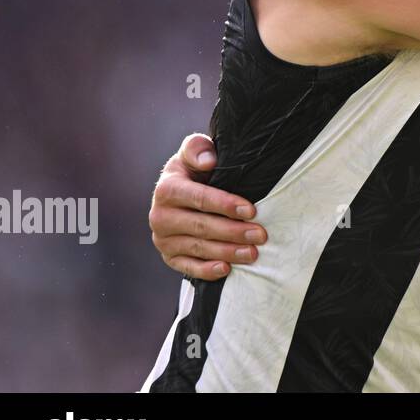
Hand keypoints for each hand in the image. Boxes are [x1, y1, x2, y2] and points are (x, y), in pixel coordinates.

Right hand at [149, 133, 266, 279]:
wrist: (181, 190)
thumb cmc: (195, 169)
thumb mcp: (194, 151)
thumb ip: (198, 149)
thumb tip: (209, 161)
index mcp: (167, 189)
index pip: (199, 198)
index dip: (225, 204)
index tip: (251, 211)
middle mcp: (160, 216)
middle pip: (201, 226)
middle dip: (233, 232)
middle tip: (260, 235)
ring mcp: (163, 239)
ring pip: (198, 248)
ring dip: (227, 252)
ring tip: (253, 253)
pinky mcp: (169, 256)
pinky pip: (187, 267)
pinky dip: (207, 270)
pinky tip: (227, 269)